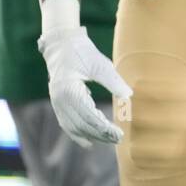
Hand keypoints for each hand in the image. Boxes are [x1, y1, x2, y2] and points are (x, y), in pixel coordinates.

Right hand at [38, 27, 131, 147]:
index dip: (104, 128)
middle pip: (81, 125)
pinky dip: (77, 134)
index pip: (89, 116)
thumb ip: (113, 81)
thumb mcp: (100, 64)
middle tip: (118, 139)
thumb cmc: (82, 52)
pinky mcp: (58, 103)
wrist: (61, 44)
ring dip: (91, 136)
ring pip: (73, 127)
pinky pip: (67, 123)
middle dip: (100, 134)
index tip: (119, 133)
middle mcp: (60, 100)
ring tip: (109, 140)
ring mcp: (56, 102)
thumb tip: (129, 96)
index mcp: (69, 91)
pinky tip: (89, 142)